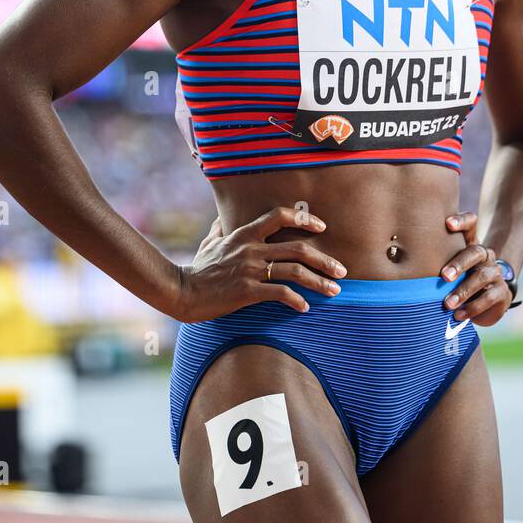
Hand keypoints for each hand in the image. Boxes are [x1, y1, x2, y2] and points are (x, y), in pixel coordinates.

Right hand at [174, 206, 347, 322]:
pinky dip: (296, 300)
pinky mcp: (246, 291)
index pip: (279, 215)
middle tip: (341, 270)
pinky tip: (305, 307)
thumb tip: (224, 218)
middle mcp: (251, 249)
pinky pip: (279, 293)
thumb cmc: (197, 268)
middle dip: (324, 259)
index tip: (322, 227)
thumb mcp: (210, 242)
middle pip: (297, 248)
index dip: (304, 218)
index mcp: (244, 234)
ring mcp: (250, 270)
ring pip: (294, 272)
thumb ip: (221, 229)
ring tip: (334, 291)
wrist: (182, 291)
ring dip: (319, 282)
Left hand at [440, 210, 511, 327]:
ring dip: (463, 291)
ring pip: (482, 277)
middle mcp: (485, 255)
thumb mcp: (448, 270)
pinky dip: (472, 308)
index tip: (448, 224)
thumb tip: (398, 261)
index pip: (471, 223)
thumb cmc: (459, 281)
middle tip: (444, 277)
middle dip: (459, 264)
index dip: (462, 221)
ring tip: (447, 304)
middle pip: (475, 252)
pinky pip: (489, 298)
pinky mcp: (502, 292)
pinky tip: (458, 315)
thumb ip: (433, 261)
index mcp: (471, 244)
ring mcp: (495, 273)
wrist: (489, 302)